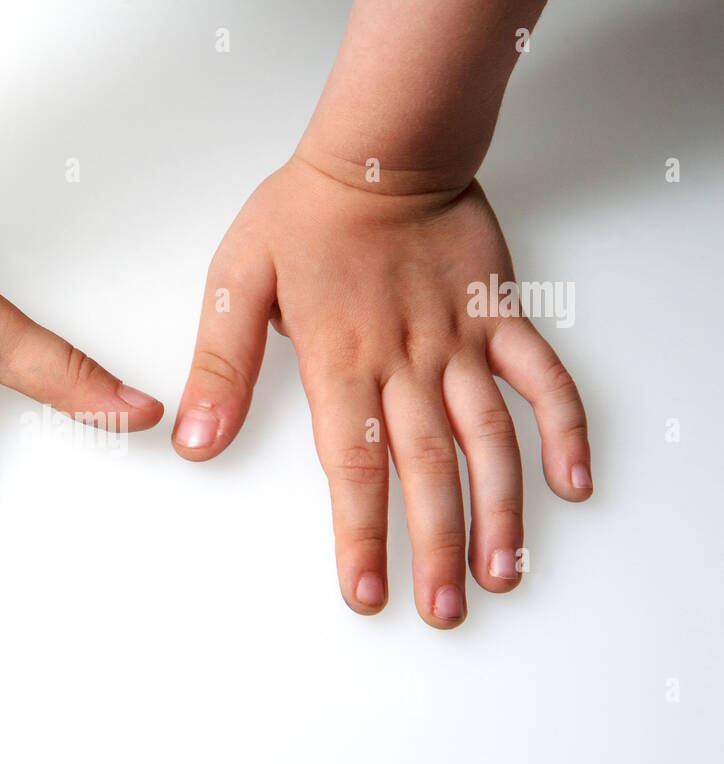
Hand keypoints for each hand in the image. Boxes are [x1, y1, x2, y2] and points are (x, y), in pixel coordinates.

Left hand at [173, 156, 591, 627]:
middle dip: (435, 546)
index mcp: (339, 360)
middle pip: (426, 469)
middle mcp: (405, 362)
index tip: (367, 593)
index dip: (361, 536)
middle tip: (442, 610)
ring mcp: (460, 342)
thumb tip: (194, 440)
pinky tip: (573, 483)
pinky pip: (543, 377)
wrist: (381, 149)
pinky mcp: (500, 317)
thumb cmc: (304, 214)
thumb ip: (220, 368)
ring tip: (502, 574)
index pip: (352, 467)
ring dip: (500, 510)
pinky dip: (565, 428)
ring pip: (489, 439)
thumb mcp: (235, 283)